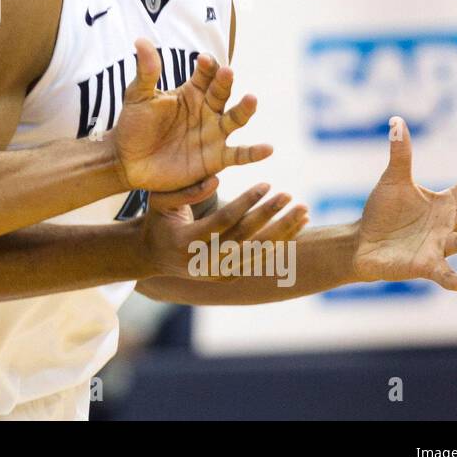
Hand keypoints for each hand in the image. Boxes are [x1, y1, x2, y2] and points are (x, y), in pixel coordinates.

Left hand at [110, 39, 272, 190]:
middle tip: (226, 72)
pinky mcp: (215, 158)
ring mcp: (213, 133)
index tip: (202, 59)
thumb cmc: (133, 125)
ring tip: (251, 99)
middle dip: (225, 82)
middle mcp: (207, 110)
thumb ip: (146, 72)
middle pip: (222, 92)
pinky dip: (253, 153)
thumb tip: (141, 40)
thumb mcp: (138, 97)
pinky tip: (268, 148)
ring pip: (235, 119)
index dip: (206, 66)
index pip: (204, 74)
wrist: (128, 161)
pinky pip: (238, 154)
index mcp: (191, 92)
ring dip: (244, 109)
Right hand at [139, 180, 307, 279]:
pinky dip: (279, 244)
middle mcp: (202, 263)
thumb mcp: (160, 200)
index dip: (246, 203)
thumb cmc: (157, 219)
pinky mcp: (226, 277)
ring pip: (256, 253)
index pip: (223, 222)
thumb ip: (186, 189)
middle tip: (290, 195)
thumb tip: (218, 179)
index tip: (266, 184)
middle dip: (270, 215)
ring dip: (283, 232)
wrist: (152, 255)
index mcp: (185, 243)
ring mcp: (216, 274)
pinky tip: (296, 227)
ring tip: (304, 212)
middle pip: (245, 239)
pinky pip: (258, 260)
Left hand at [352, 117, 456, 290]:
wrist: (363, 243)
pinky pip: (443, 273)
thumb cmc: (383, 213)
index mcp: (445, 202)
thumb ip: (401, 153)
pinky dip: (453, 279)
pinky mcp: (425, 265)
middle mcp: (448, 223)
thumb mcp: (393, 179)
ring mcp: (440, 245)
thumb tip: (397, 120)